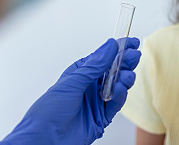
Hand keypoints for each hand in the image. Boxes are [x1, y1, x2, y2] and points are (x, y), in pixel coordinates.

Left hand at [0, 37, 140, 144]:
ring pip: (117, 86)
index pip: (104, 57)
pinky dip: (120, 96)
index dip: (118, 49)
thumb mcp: (72, 82)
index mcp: (81, 73)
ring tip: (127, 76)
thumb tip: (110, 46)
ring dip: (124, 79)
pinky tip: (120, 89)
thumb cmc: (48, 111)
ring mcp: (97, 101)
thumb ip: (95, 65)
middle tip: (134, 56)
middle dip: (125, 62)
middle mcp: (90, 86)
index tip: (131, 42)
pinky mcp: (102, 117)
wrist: (44, 140)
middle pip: (114, 70)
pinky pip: (116, 104)